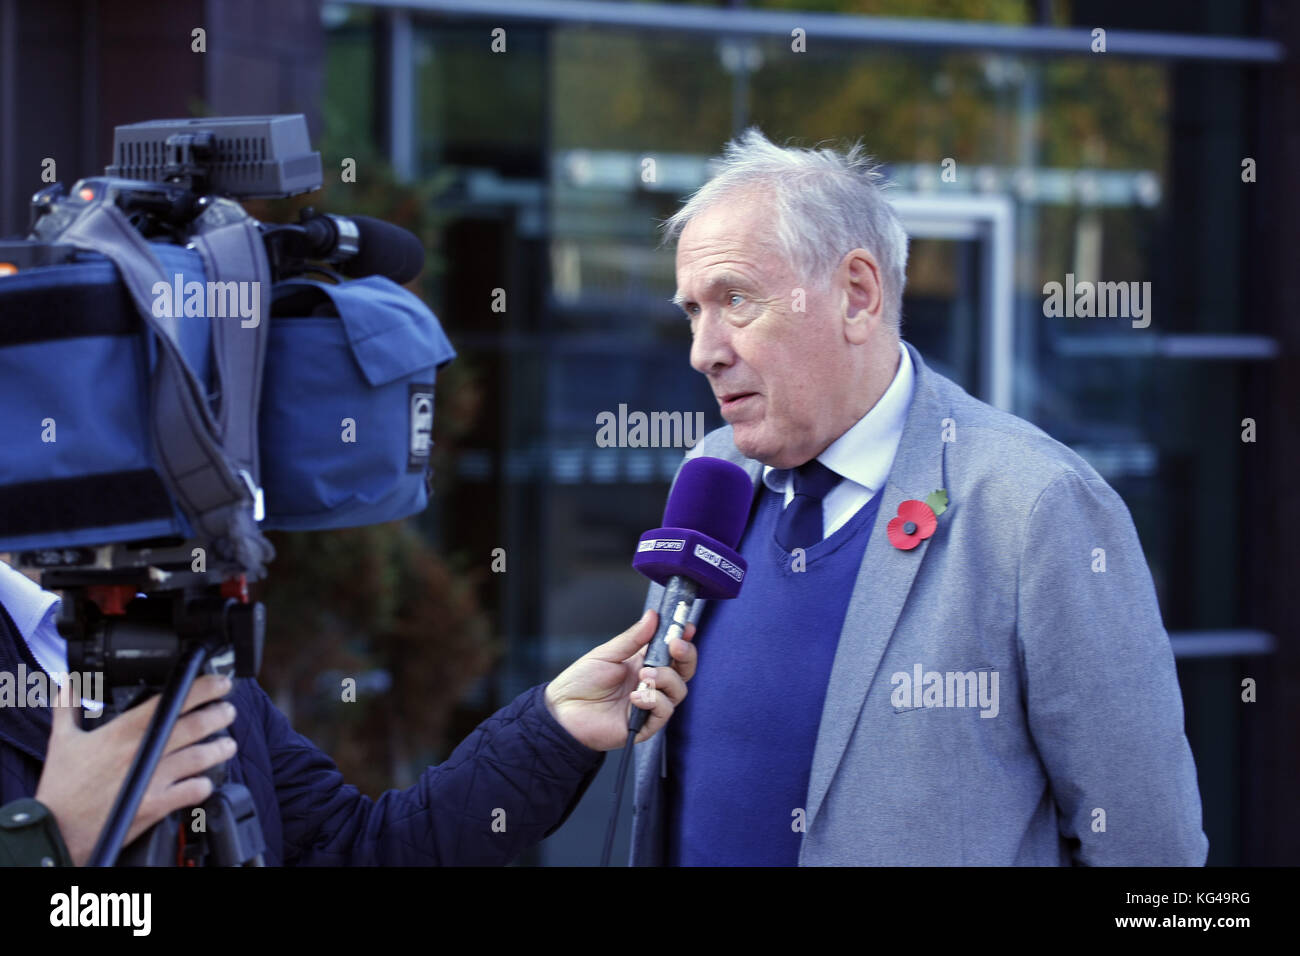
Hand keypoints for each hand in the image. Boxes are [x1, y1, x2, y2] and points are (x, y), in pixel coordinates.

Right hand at [35, 674, 238, 865]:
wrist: (56, 829)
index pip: (170, 702)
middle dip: (218, 715)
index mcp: (124, 732)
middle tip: (228, 710)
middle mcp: (143, 752)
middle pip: (194, 726)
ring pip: (200, 757)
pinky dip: (205, 785)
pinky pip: (193, 791)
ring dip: (219, 748)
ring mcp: (153, 778)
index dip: (200, 689)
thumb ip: (68, 708)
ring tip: (228, 744)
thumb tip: (68, 684)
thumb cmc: (61, 787)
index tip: (218, 683)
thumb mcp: (61, 740)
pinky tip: (207, 781)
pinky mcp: (156, 804)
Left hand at [544, 609, 697, 750]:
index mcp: (642, 663)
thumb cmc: (580, 682)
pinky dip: (654, 701)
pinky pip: (664, 711)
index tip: (686, 627)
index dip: (683, 639)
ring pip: (678, 690)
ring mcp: (649, 703)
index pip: (672, 651)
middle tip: (676, 645)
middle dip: (686, 655)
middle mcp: (650, 683)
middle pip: (683, 670)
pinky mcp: (645, 724)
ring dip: (666, 678)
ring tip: (644, 676)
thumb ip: (633, 638)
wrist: (562, 711)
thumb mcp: (607, 653)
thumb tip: (653, 616)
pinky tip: (635, 697)